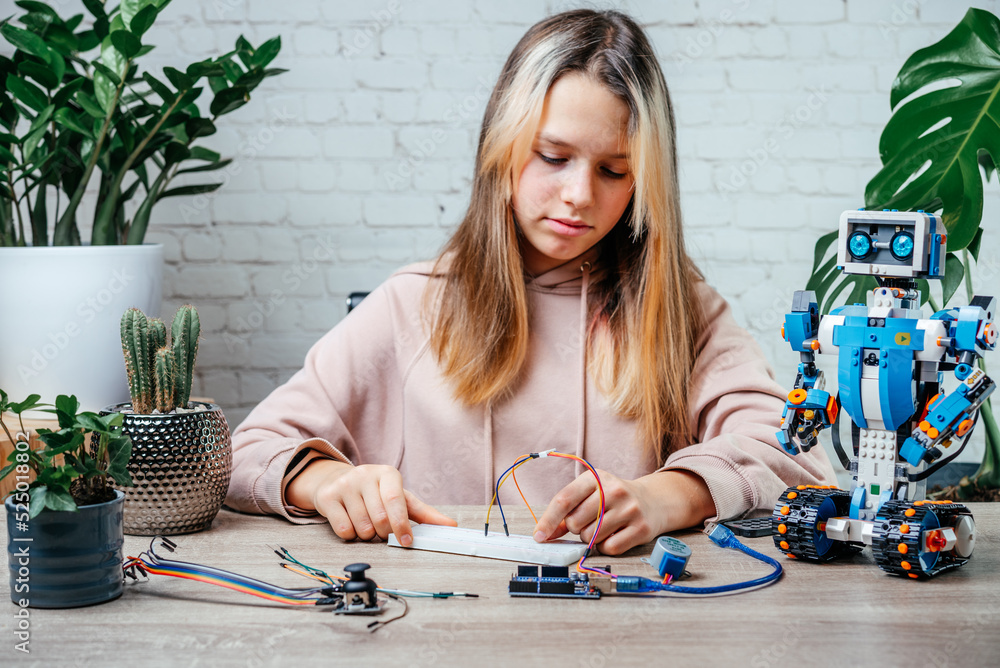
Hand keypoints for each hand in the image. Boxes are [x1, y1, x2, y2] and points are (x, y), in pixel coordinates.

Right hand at [285, 460, 455, 545]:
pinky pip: (343, 529)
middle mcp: (365, 475)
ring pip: (362, 527)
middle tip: (382, 529)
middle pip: (380, 519)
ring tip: (366, 523)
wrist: (336, 480)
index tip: (407, 542)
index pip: (396, 501)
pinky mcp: (327, 497)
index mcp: (387, 474)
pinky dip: (350, 534)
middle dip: (384, 532)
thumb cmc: (375, 492)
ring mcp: (344, 484)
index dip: (402, 525)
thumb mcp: (400, 497)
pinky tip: (350, 522)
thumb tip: (451, 526)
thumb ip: (424, 513)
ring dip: (367, 535)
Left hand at [532, 469, 714, 554]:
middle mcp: (613, 490)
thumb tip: (544, 534)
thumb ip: (567, 511)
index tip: (539, 536)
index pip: (564, 500)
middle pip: (575, 523)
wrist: (653, 500)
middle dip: (575, 529)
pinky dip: (606, 547)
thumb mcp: (590, 494)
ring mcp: (629, 509)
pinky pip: (609, 548)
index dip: (548, 520)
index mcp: (596, 477)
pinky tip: (614, 535)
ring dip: (590, 538)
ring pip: (591, 537)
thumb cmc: (613, 499)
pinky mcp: (641, 528)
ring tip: (602, 527)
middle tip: (588, 522)